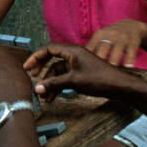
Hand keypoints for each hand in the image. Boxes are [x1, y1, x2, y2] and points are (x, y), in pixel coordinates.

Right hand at [24, 42, 144, 101]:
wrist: (120, 87)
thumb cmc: (101, 80)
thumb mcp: (74, 81)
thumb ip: (55, 84)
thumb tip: (37, 88)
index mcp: (73, 51)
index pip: (49, 48)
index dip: (36, 57)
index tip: (27, 68)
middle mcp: (74, 55)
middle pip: (51, 59)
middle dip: (41, 69)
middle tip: (32, 78)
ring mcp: (78, 65)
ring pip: (58, 71)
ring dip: (50, 82)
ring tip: (43, 96)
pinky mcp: (81, 74)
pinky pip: (65, 78)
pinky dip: (58, 86)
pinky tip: (53, 97)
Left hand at [88, 19, 146, 67]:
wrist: (131, 25)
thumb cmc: (111, 36)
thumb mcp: (101, 37)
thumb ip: (92, 48)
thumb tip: (78, 63)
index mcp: (99, 34)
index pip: (91, 47)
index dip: (87, 58)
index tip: (85, 69)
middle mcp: (110, 34)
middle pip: (103, 48)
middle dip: (100, 58)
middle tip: (97, 72)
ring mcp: (122, 37)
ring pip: (118, 49)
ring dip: (114, 59)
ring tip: (112, 69)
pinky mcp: (133, 40)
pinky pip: (131, 50)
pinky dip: (130, 58)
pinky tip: (129, 67)